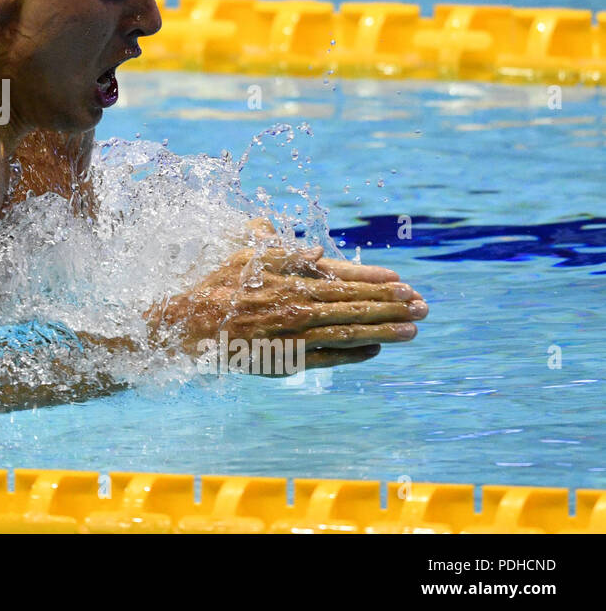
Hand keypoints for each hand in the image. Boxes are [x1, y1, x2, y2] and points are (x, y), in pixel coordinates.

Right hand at [146, 219, 427, 373]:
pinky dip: (353, 354)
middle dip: (391, 305)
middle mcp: (295, 308)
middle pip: (352, 307)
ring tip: (413, 330)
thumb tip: (317, 252)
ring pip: (347, 333)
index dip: (374, 280)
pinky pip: (327, 358)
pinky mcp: (286, 360)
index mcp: (288, 280)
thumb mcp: (246, 256)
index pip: (342, 279)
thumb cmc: (217, 286)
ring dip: (383, 331)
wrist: (188, 326)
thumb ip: (282, 250)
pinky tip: (375, 350)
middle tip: (423, 305)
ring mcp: (293, 337)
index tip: (403, 281)